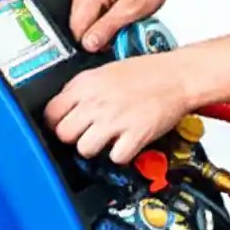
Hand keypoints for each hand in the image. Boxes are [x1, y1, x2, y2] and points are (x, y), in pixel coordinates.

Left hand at [44, 51, 193, 163]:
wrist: (177, 75)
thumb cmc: (146, 72)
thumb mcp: (105, 71)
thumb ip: (83, 90)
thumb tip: (65, 107)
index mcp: (85, 84)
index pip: (51, 112)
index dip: (56, 122)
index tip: (63, 125)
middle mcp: (96, 102)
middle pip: (64, 134)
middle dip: (73, 137)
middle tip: (86, 134)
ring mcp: (114, 120)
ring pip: (84, 149)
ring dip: (94, 149)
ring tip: (106, 140)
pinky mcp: (134, 135)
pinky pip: (115, 158)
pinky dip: (120, 155)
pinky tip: (125, 144)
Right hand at [71, 0, 186, 52]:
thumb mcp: (133, 10)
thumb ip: (108, 28)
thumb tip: (88, 44)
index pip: (77, 25)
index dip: (91, 40)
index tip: (107, 43)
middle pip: (76, 21)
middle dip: (95, 31)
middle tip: (117, 29)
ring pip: (80, 15)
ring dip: (97, 22)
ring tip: (117, 17)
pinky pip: (85, 7)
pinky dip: (98, 13)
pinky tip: (113, 11)